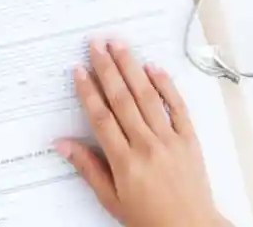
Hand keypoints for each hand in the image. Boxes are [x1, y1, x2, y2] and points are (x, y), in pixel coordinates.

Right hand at [55, 39, 226, 226]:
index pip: (101, 117)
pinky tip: (154, 68)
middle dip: (107, 68)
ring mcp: (170, 139)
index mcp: (125, 162)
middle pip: (123, 99)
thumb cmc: (150, 219)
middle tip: (96, 44)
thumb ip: (88, 168)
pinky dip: (166, 85)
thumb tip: (63, 144)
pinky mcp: (189, 139)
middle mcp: (147, 145)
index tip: (79, 70)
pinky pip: (177, 106)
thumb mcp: (111, 199)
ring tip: (119, 45)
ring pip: (148, 96)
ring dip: (132, 67)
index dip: (88, 91)